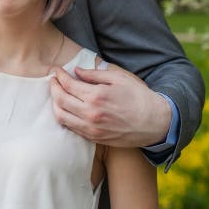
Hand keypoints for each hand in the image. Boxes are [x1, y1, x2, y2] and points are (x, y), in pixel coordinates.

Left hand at [49, 63, 170, 146]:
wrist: (155, 122)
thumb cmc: (138, 97)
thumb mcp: (119, 78)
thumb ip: (94, 74)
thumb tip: (76, 71)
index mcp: (97, 96)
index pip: (68, 84)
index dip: (59, 76)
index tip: (56, 70)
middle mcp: (91, 114)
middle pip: (60, 99)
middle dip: (53, 87)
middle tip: (53, 80)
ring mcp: (91, 128)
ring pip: (61, 116)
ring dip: (55, 103)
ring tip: (57, 93)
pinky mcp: (94, 138)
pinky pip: (71, 127)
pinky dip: (64, 116)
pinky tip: (66, 108)